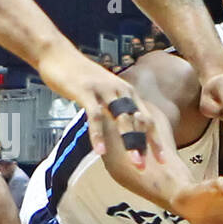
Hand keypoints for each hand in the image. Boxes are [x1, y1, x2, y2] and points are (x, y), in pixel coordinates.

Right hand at [35, 48, 166, 166]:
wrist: (59, 55)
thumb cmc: (80, 77)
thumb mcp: (103, 92)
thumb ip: (113, 106)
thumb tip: (121, 126)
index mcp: (127, 92)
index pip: (147, 119)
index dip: (156, 139)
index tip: (163, 160)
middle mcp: (120, 91)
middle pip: (139, 121)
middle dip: (147, 146)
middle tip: (150, 167)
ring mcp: (104, 91)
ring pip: (122, 120)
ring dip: (130, 143)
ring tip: (135, 163)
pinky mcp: (87, 92)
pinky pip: (95, 117)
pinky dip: (99, 135)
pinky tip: (100, 151)